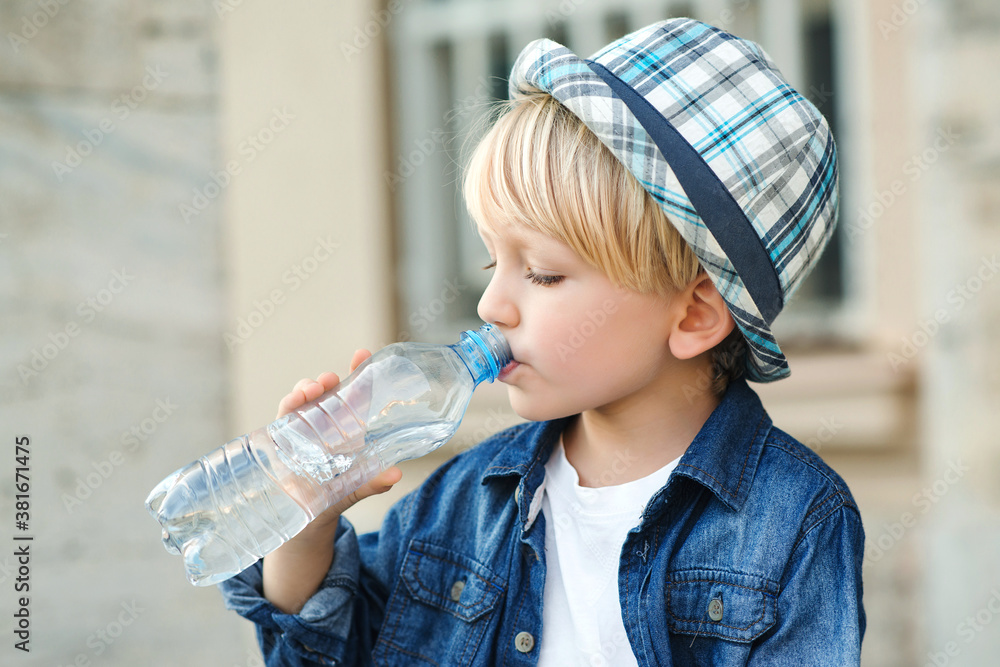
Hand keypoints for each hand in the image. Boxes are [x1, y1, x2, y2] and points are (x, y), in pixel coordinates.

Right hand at [275, 347, 402, 539]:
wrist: (303, 524)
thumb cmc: (333, 499)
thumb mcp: (354, 490)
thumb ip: (373, 483)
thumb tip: (396, 475)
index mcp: (346, 431)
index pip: (353, 396)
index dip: (357, 373)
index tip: (362, 353)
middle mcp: (323, 426)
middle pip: (325, 394)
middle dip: (326, 381)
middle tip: (330, 380)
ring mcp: (301, 432)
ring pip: (302, 401)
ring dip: (304, 390)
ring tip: (311, 390)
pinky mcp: (281, 442)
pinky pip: (282, 419)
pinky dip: (287, 408)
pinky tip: (292, 404)